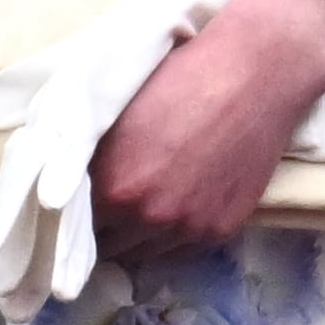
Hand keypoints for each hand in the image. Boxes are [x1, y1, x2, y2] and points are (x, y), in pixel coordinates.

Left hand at [91, 0, 324, 266]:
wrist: (257, 71)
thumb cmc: (183, 78)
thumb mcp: (118, 114)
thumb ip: (89, 159)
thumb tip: (67, 186)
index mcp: (112, 187)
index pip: (75, 226)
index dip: (80, 211)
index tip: (88, 201)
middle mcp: (147, 216)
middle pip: (109, 246)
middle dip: (111, 225)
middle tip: (122, 200)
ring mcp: (188, 226)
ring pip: (147, 252)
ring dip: (144, 233)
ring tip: (155, 200)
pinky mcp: (222, 228)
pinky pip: (184, 249)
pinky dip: (179, 231)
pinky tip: (185, 200)